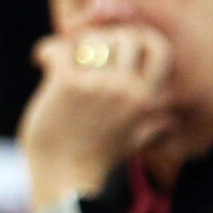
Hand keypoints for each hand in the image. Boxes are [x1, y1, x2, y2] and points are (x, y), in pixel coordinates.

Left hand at [19, 25, 174, 211]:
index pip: (160, 47)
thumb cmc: (97, 158)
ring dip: (75, 45)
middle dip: (106, 38)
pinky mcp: (67, 83)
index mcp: (147, 100)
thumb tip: (171, 120)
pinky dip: (48, 51)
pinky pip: (61, 47)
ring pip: (91, 39)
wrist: (64, 177)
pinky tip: (41, 61)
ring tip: (66, 58)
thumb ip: (154, 127)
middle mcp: (127, 89)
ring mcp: (98, 85)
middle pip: (125, 35)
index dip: (141, 38)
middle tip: (87, 51)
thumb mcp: (134, 141)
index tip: (120, 45)